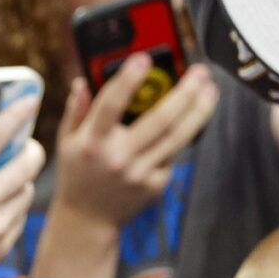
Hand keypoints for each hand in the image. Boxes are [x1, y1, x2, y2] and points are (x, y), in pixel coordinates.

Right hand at [0, 98, 42, 277]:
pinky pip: (21, 214)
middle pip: (28, 162)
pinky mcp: (1, 246)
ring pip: (28, 188)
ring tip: (5, 173)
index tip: (29, 99)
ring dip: (22, 176)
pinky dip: (16, 202)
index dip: (16, 112)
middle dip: (29, 146)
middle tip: (21, 142)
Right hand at [50, 58, 217, 228]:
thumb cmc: (77, 173)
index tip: (145, 57)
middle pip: (159, 120)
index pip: (111, 105)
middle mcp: (119, 157)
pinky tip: (192, 117)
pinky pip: (173, 153)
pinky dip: (183, 134)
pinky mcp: (156, 184)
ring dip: (199, 111)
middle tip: (200, 71)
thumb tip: (84, 80)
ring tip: (211, 90)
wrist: (88, 220)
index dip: (128, 80)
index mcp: (93, 141)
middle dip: (184, 92)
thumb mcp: (67, 140)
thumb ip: (76, 109)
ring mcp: (140, 173)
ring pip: (178, 137)